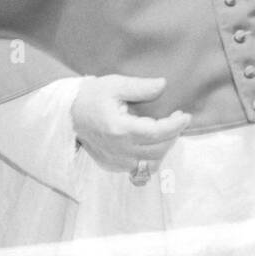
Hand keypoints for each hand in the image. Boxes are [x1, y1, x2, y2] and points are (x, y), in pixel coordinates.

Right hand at [70, 75, 190, 175]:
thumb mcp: (115, 84)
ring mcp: (115, 161)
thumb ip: (140, 87)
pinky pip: (139, 170)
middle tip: (177, 120)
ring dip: (164, 150)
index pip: (156, 133)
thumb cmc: (92, 96)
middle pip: (157, 150)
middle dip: (173, 135)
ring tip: (166, 132)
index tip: (185, 116)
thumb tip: (163, 85)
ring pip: (151, 164)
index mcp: (119, 129)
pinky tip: (152, 146)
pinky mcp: (112, 166)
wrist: (69, 113)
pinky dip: (150, 160)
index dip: (175, 126)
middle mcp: (118, 149)